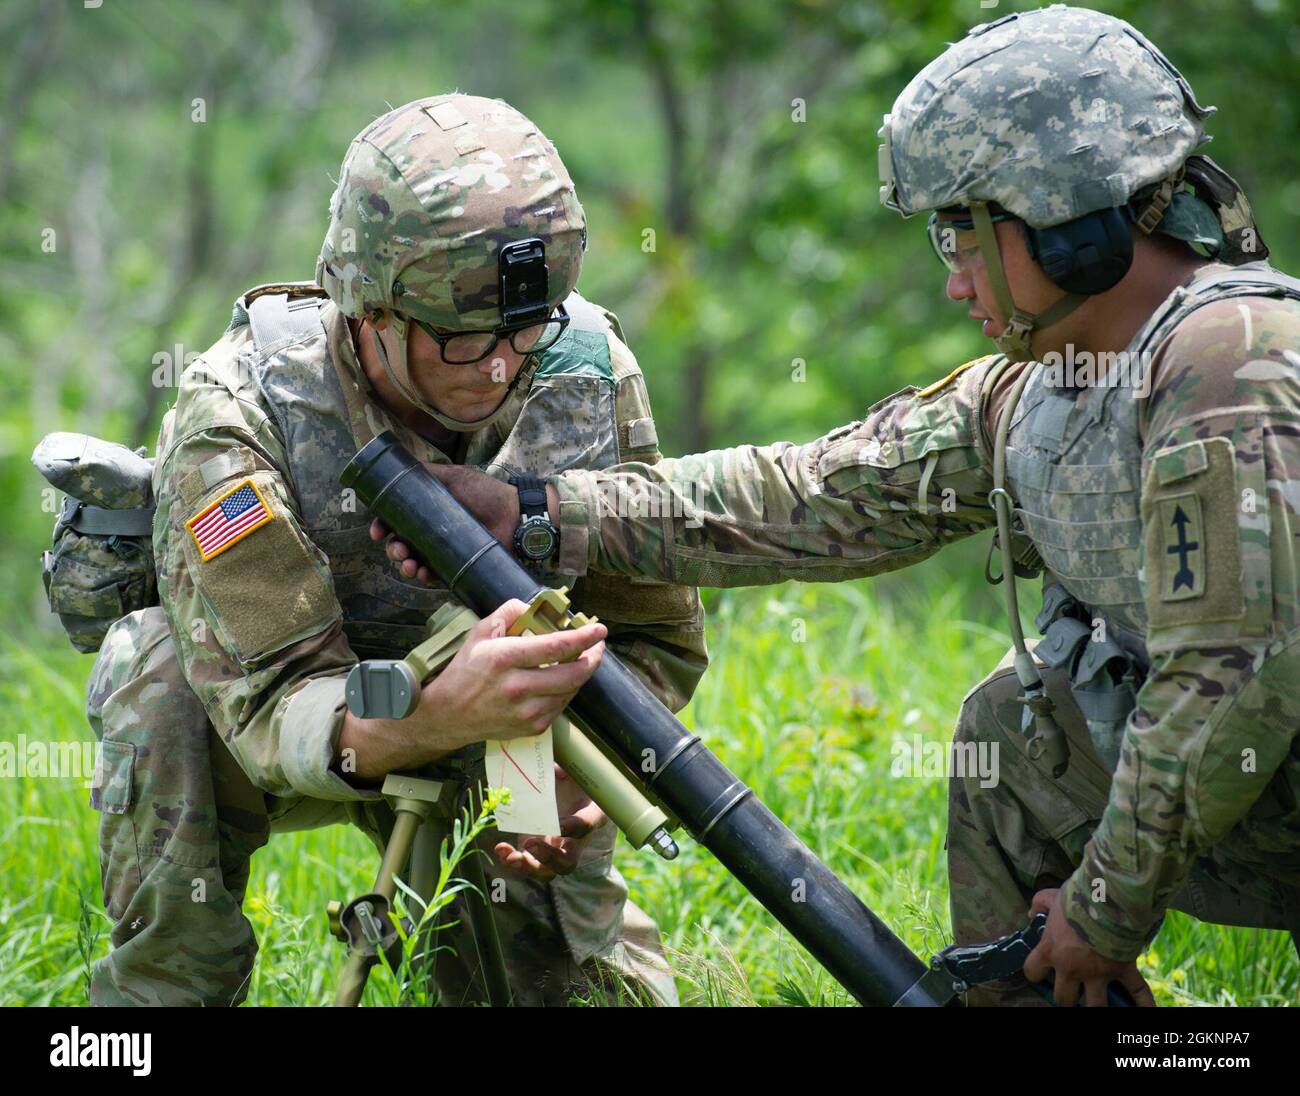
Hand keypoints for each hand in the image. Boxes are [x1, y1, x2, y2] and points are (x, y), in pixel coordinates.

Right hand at [369, 463, 523, 583]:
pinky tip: (423, 574)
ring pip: (414, 562)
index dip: (382, 527)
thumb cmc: (486, 493)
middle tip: (397, 549)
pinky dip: (425, 577)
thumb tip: (397, 466)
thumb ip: (429, 473)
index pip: (396, 521)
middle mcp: (432, 532)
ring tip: (409, 564)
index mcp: (427, 511)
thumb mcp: (455, 477)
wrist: (515, 514)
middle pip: (401, 545)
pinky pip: (435, 576)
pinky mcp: (457, 567)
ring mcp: (444, 551)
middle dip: (393, 550)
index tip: (376, 532)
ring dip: (405, 566)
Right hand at [420, 600, 605, 749]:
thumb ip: (508, 613)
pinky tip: (561, 680)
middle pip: (572, 673)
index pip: (556, 647)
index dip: (584, 637)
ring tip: (581, 660)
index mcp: (505, 658)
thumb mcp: (480, 633)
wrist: (449, 714)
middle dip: (593, 657)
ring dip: (581, 674)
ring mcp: (526, 712)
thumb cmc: (466, 670)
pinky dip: (566, 691)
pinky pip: (561, 706)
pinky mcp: (532, 728)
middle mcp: (517, 687)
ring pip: (570, 690)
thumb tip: (534, 606)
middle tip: (597, 645)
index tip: (600, 629)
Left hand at [495, 766, 605, 882]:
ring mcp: (557, 849)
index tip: (556, 826)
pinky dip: (513, 859)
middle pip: (568, 862)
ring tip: (509, 855)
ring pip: (547, 871)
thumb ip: (564, 767)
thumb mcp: (574, 767)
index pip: (586, 826)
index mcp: (592, 815)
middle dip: (548, 858)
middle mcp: (576, 840)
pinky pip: (528, 863)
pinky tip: (501, 849)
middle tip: (531, 844)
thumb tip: (554, 771)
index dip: (572, 828)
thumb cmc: (573, 777)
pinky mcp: (539, 851)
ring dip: (527, 866)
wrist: (569, 789)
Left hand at [1022, 888, 1155, 1006]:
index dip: (1035, 972)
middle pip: (1064, 999)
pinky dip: (1145, 1004)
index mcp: (1052, 950)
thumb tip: (1032, 911)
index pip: (1032, 971)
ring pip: (1095, 1005)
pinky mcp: (1123, 969)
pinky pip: (1137, 992)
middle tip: (1070, 993)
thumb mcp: (1051, 897)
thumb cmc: (1076, 899)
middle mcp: (1072, 968)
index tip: (1041, 970)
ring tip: (1094, 1004)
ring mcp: (1099, 973)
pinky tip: (1148, 1012)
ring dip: (1095, 1006)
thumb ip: (1039, 904)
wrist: (1105, 899)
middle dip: (1066, 999)